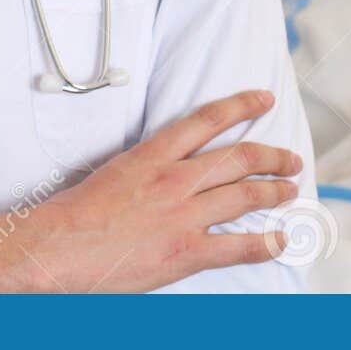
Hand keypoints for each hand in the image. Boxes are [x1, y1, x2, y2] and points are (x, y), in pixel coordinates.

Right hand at [0, 89, 301, 292]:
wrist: (59, 246)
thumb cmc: (76, 214)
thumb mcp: (115, 173)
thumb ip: (147, 168)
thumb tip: (166, 168)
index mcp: (154, 155)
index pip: (208, 119)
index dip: (241, 105)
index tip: (263, 99)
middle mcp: (176, 179)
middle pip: (239, 157)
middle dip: (272, 156)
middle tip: (290, 158)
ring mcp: (184, 215)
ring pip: (245, 195)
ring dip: (275, 192)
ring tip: (291, 190)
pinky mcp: (186, 250)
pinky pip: (237, 246)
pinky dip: (264, 242)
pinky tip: (279, 240)